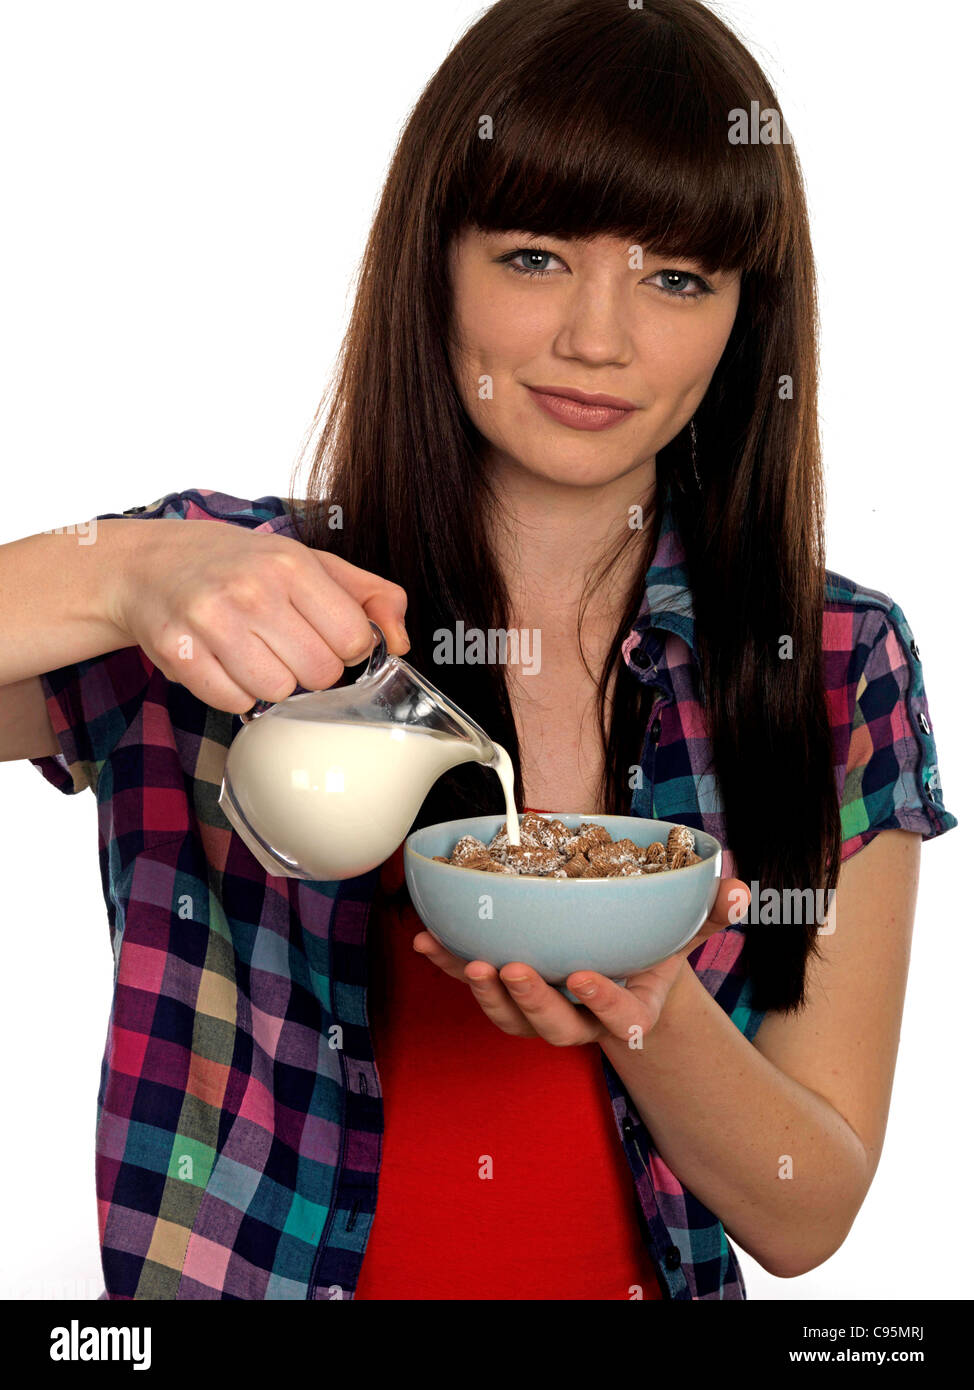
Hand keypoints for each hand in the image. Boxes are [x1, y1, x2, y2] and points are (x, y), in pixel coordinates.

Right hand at [110, 517, 410, 712]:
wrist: (148, 564)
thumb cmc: (239, 566)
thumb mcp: (308, 562)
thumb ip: (368, 594)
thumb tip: (401, 640)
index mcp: (292, 564)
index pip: (353, 639)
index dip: (344, 647)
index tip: (321, 635)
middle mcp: (252, 590)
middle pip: (320, 674)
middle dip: (308, 668)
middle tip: (284, 645)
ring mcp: (211, 622)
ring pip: (278, 693)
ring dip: (270, 683)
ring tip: (252, 652)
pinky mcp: (178, 653)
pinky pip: (233, 703)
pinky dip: (233, 693)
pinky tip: (222, 663)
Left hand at [412, 878, 750, 1044]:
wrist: (620, 969)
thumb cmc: (651, 951)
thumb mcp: (684, 931)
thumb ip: (710, 913)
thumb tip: (741, 889)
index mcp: (630, 1012)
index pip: (620, 1018)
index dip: (603, 1003)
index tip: (586, 979)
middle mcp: (582, 1021)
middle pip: (553, 1026)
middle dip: (530, 1001)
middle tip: (509, 968)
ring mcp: (541, 1012)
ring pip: (510, 1017)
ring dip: (483, 991)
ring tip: (466, 960)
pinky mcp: (509, 995)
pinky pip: (478, 987)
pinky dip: (450, 967)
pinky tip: (427, 943)